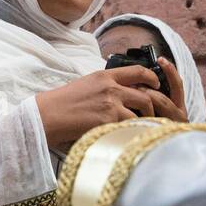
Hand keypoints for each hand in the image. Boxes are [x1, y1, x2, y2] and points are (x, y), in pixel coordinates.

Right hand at [35, 63, 185, 149]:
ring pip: (142, 111)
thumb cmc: (62, 103)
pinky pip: (131, 126)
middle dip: (154, 104)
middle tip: (155, 111)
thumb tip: (118, 92)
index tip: (156, 84)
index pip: (137, 71)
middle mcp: (111, 88)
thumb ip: (104, 86)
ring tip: (146, 126)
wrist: (48, 115)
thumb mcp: (85, 85)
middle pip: (145, 93)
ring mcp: (111, 104)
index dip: (151, 77)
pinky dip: (135, 130)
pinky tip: (136, 134)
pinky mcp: (108, 121)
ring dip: (146, 120)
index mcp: (104, 76)